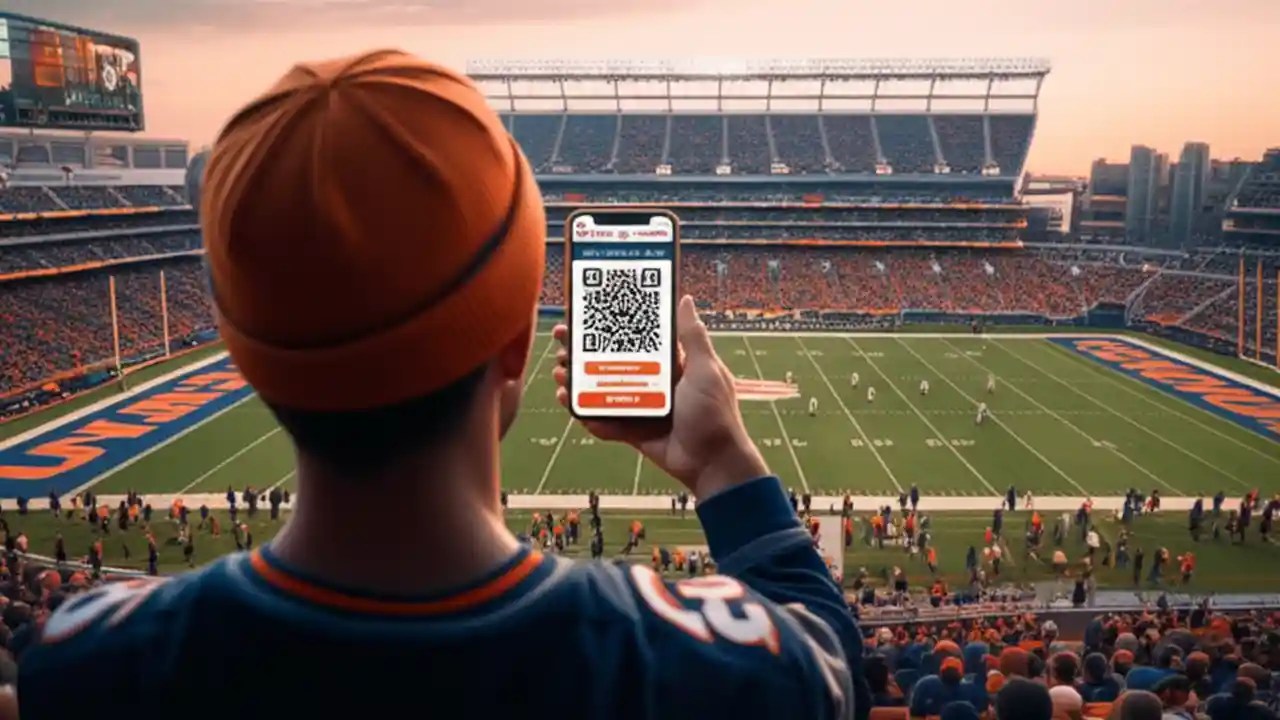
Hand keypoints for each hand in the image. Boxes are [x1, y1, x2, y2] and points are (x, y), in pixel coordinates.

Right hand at [553, 295, 767, 497]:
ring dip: (578, 384)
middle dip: (583, 356)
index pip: (632, 341)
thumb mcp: (705, 369)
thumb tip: (685, 299)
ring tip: (560, 377)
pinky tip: (572, 406)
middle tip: (562, 347)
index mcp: (668, 365)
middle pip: (610, 364)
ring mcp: (641, 409)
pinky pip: (606, 422)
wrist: (713, 463)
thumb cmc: (714, 413)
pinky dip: (588, 416)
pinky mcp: (633, 432)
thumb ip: (692, 336)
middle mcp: (651, 383)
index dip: (608, 330)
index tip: (585, 318)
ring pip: (602, 392)